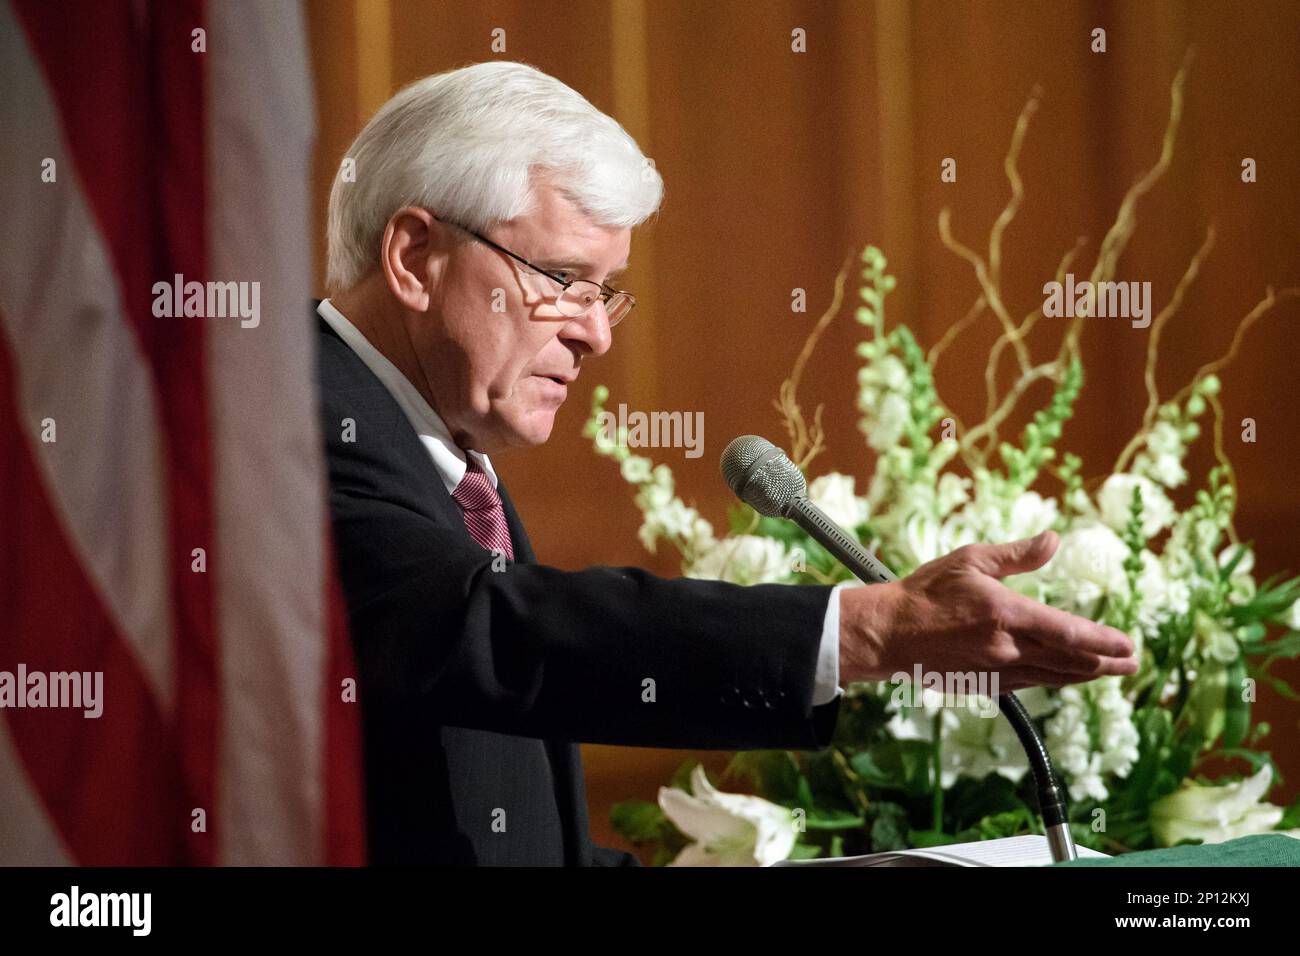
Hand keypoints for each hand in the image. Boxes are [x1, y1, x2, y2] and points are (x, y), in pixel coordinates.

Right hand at [839, 530, 1136, 691]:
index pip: (1068, 632)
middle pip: (1070, 662)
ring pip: (1054, 677)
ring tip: (1107, 671)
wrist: (890, 633)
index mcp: (1006, 614)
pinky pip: (1030, 684)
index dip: (1104, 641)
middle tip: (1131, 663)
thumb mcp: (971, 559)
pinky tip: (1062, 675)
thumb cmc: (925, 592)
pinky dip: (1054, 679)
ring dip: (1085, 675)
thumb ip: (1017, 554)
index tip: (1129, 645)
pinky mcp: (985, 684)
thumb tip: (1053, 539)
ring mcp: (997, 670)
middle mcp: (1006, 648)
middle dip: (1106, 663)